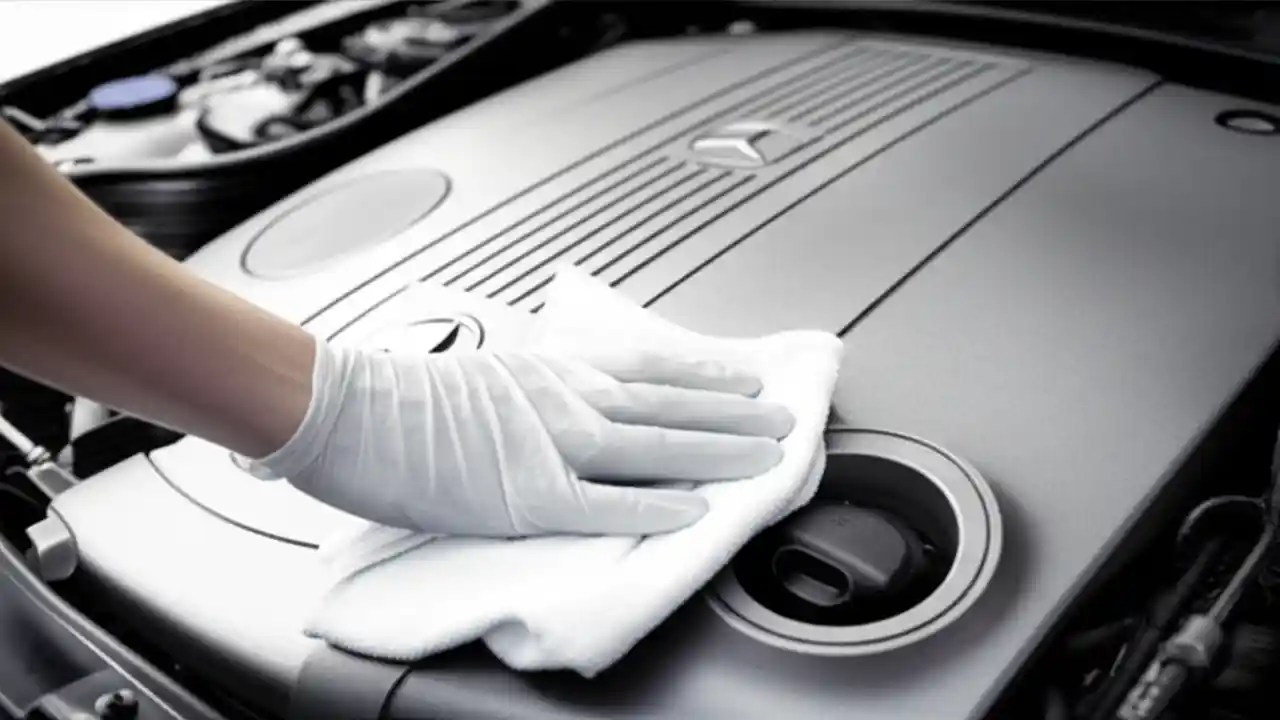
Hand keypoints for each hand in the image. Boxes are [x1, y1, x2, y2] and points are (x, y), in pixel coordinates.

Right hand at [254, 340, 794, 536]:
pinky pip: (606, 504)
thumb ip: (541, 381)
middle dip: (735, 412)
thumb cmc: (403, 390)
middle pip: (669, 403)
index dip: (705, 372)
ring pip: (656, 445)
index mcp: (553, 367)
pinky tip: (696, 511)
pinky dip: (655, 506)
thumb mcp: (488, 368)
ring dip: (718, 449)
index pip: (649, 365)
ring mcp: (552, 445)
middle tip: (787, 415)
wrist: (348, 407)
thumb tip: (572, 394)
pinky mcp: (528, 496)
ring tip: (768, 454)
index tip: (747, 375)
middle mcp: (566, 397)